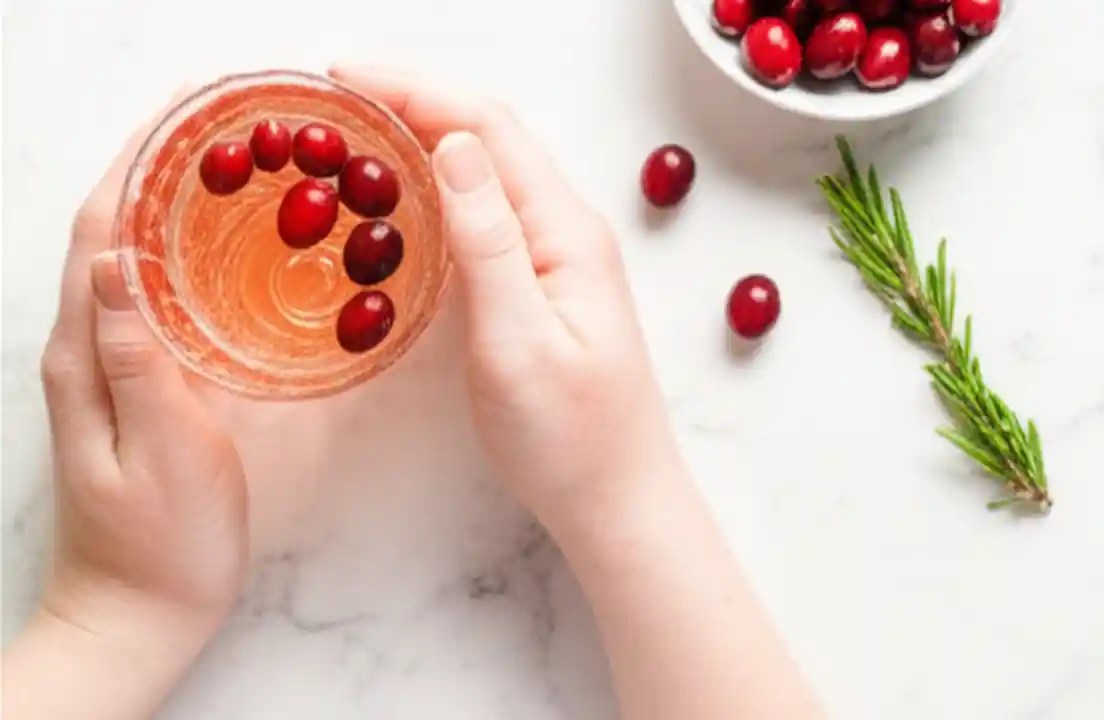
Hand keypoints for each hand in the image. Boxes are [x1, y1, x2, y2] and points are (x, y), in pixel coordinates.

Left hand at [36, 99, 247, 659]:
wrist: (138, 613)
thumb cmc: (161, 543)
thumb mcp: (163, 452)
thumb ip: (139, 358)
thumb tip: (118, 261)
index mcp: (84, 355)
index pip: (99, 233)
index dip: (136, 163)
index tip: (187, 115)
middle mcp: (82, 349)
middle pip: (109, 230)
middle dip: (155, 164)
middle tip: (223, 127)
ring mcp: (103, 366)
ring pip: (129, 258)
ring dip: (168, 202)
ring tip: (229, 168)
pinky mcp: (131, 385)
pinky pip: (150, 297)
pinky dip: (179, 255)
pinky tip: (222, 252)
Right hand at [333, 66, 685, 533]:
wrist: (617, 500)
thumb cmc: (571, 439)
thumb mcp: (519, 343)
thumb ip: (488, 244)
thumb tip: (454, 146)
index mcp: (564, 232)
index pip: (488, 127)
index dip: (415, 89)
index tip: (340, 77)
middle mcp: (566, 230)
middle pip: (488, 136)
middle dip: (412, 101)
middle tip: (330, 100)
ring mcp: (556, 257)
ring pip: (486, 172)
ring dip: (422, 138)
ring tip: (351, 134)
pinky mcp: (541, 285)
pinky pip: (485, 214)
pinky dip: (436, 189)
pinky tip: (399, 201)